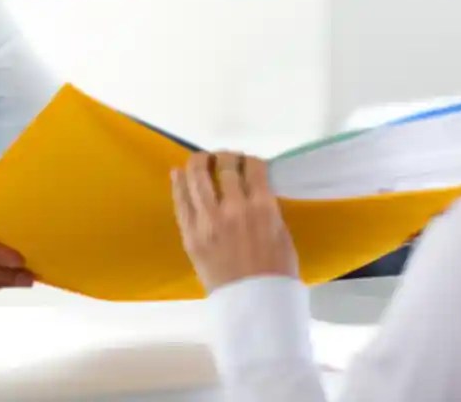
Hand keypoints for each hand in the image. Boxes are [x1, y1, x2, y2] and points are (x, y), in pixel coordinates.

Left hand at [170, 152, 297, 290]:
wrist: (253, 304)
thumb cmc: (275, 273)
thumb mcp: (282, 234)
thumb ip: (267, 208)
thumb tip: (254, 190)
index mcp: (262, 208)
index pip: (253, 168)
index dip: (250, 160)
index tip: (248, 162)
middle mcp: (233, 209)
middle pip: (224, 166)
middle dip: (225, 157)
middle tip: (225, 159)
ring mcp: (208, 221)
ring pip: (196, 177)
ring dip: (199, 162)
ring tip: (201, 160)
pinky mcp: (190, 234)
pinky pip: (181, 202)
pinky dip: (178, 183)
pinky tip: (178, 173)